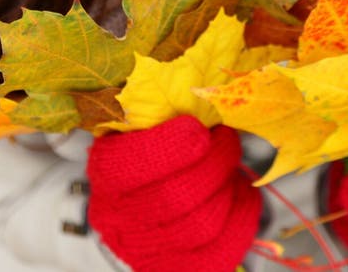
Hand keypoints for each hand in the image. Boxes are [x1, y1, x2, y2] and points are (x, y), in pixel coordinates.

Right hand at [86, 115, 261, 271]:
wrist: (132, 209)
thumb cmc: (143, 151)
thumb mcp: (138, 126)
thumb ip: (159, 111)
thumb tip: (196, 92)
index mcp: (106, 171)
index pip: (133, 164)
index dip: (170, 147)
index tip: (197, 129)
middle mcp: (119, 215)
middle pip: (178, 195)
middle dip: (215, 162)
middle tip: (227, 140)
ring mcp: (146, 249)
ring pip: (203, 224)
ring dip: (228, 188)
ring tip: (230, 166)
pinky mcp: (174, 266)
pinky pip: (220, 252)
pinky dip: (241, 217)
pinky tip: (240, 192)